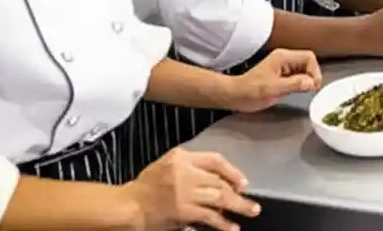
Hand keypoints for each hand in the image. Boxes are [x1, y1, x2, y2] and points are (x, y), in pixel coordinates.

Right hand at [124, 148, 258, 230]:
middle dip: (238, 192)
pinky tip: (231, 228)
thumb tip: (222, 179)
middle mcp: (185, 173)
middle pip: (219, 181)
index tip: (243, 182)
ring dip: (237, 207)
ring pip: (218, 199)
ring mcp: (185, 193)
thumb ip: (192, 165)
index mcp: (181, 158)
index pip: (214, 160)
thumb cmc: (148, 185)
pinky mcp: (183, 212)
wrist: (128, 206)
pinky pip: (208, 217)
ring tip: (251, 212)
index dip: (232, 171)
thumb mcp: (167, 164)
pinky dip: (222, 223)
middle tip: (253, 203)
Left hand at [226, 49, 322, 112]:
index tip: (314, 85)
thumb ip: (295, 84)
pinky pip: (298, 75)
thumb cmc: (250, 91)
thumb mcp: (274, 89)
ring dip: (307, 80)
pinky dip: (301, 83)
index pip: (309, 57)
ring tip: (303, 91)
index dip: (315, 71)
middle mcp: (284, 59)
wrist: (235, 95)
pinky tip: (296, 91)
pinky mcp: (281, 74)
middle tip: (311, 89)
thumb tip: (312, 83)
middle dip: (312, 76)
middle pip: (308, 62)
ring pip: (304, 69)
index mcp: (283, 57)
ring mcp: (283, 66)